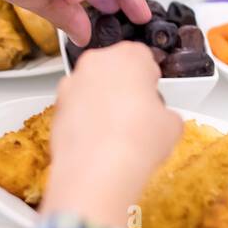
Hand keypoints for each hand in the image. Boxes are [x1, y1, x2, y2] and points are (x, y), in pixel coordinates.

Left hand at [41, 43, 182, 227]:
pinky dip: (84, 119)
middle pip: (112, 68)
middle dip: (122, 85)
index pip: (142, 56)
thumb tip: (161, 120)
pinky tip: (97, 142)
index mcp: (128, 56)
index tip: (152, 93)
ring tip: (116, 132)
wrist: (98, 171)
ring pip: (90, 87)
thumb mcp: (171, 125)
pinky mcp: (55, 109)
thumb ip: (165, 113)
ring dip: (100, 101)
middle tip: (136, 113)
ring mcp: (71, 85)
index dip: (149, 77)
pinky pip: (75, 108)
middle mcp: (95, 63)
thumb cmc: (139, 140)